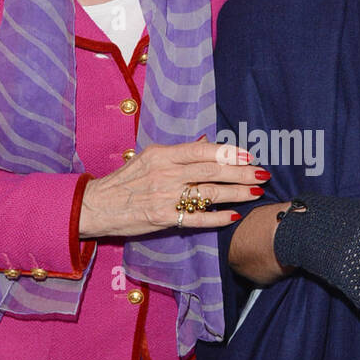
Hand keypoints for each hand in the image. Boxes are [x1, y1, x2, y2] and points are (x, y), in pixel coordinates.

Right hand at [79, 140, 265, 238]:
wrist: (97, 206)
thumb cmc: (124, 181)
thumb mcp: (148, 157)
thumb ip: (179, 152)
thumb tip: (207, 141)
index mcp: (162, 154)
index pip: (202, 150)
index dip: (228, 153)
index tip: (248, 155)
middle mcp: (166, 173)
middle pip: (211, 170)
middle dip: (240, 172)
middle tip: (262, 174)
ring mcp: (165, 196)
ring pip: (209, 193)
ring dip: (236, 193)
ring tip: (255, 193)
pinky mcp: (163, 218)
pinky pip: (197, 218)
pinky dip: (217, 217)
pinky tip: (234, 215)